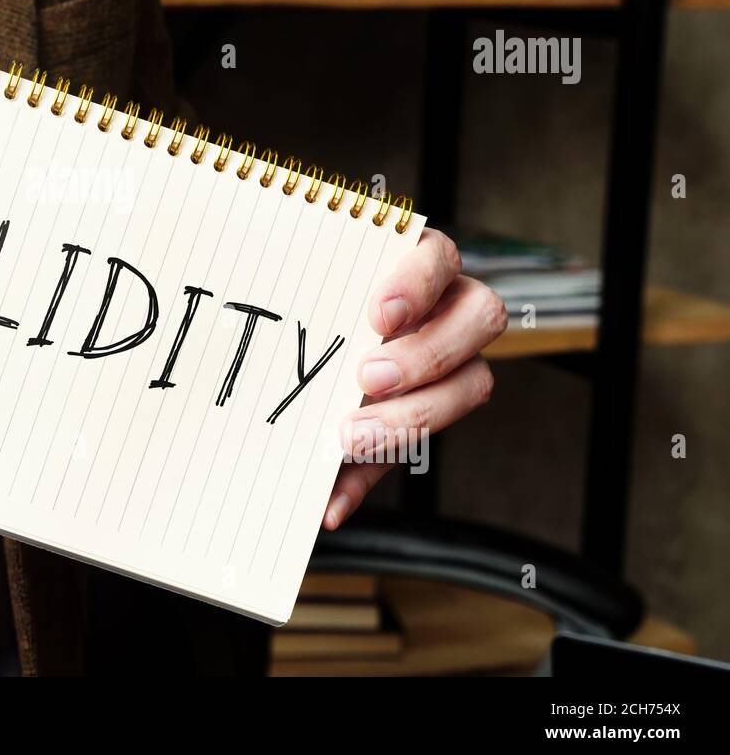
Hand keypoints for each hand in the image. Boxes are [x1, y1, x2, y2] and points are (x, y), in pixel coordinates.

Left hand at [324, 229, 505, 529]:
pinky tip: (332, 499)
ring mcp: (452, 361)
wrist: (307, 344)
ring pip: (475, 381)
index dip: (417, 284)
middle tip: (368, 379)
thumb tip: (274, 358)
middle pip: (480, 318)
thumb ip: (305, 331)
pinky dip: (366, 478)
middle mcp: (450, 307)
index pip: (439, 256)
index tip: (378, 316)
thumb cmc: (312, 310)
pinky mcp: (423, 417)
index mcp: (419, 265)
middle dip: (426, 354)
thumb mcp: (305, 310)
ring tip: (353, 436)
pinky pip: (416, 453)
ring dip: (414, 416)